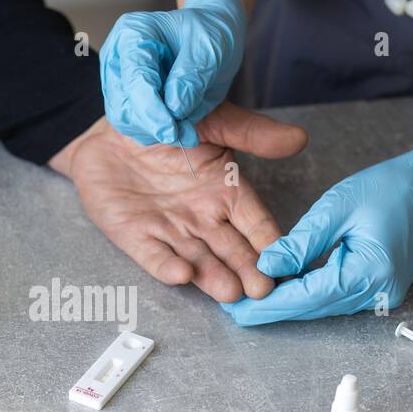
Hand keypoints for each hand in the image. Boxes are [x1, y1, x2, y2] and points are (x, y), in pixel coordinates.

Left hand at [56, 103, 307, 302]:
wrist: (113, 119)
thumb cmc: (168, 119)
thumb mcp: (215, 121)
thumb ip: (253, 134)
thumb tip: (299, 138)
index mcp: (226, 191)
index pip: (254, 222)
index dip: (270, 242)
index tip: (287, 262)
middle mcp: (202, 217)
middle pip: (230, 249)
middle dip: (247, 270)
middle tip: (262, 290)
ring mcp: (169, 228)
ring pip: (196, 258)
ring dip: (212, 277)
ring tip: (230, 292)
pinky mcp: (134, 234)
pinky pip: (152, 254)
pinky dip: (166, 266)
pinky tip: (181, 275)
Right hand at [100, 0, 246, 146]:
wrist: (210, 37)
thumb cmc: (209, 32)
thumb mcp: (211, 48)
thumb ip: (192, 78)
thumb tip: (174, 109)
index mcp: (132, 34)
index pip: (135, 80)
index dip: (152, 111)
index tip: (172, 131)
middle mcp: (117, 57)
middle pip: (122, 107)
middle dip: (154, 125)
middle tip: (187, 132)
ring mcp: (119, 80)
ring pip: (126, 122)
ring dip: (156, 131)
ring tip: (187, 126)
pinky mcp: (126, 100)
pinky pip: (135, 128)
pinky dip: (158, 132)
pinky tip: (180, 125)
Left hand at [222, 139, 412, 323]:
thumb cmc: (389, 188)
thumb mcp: (335, 208)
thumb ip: (300, 243)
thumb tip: (267, 268)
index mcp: (370, 272)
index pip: (308, 296)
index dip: (270, 304)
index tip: (239, 310)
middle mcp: (378, 292)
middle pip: (314, 307)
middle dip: (274, 308)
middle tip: (236, 310)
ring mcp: (381, 295)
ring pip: (323, 305)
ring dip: (290, 302)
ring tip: (253, 300)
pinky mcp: (378, 289)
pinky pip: (336, 296)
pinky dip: (309, 293)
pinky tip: (284, 287)